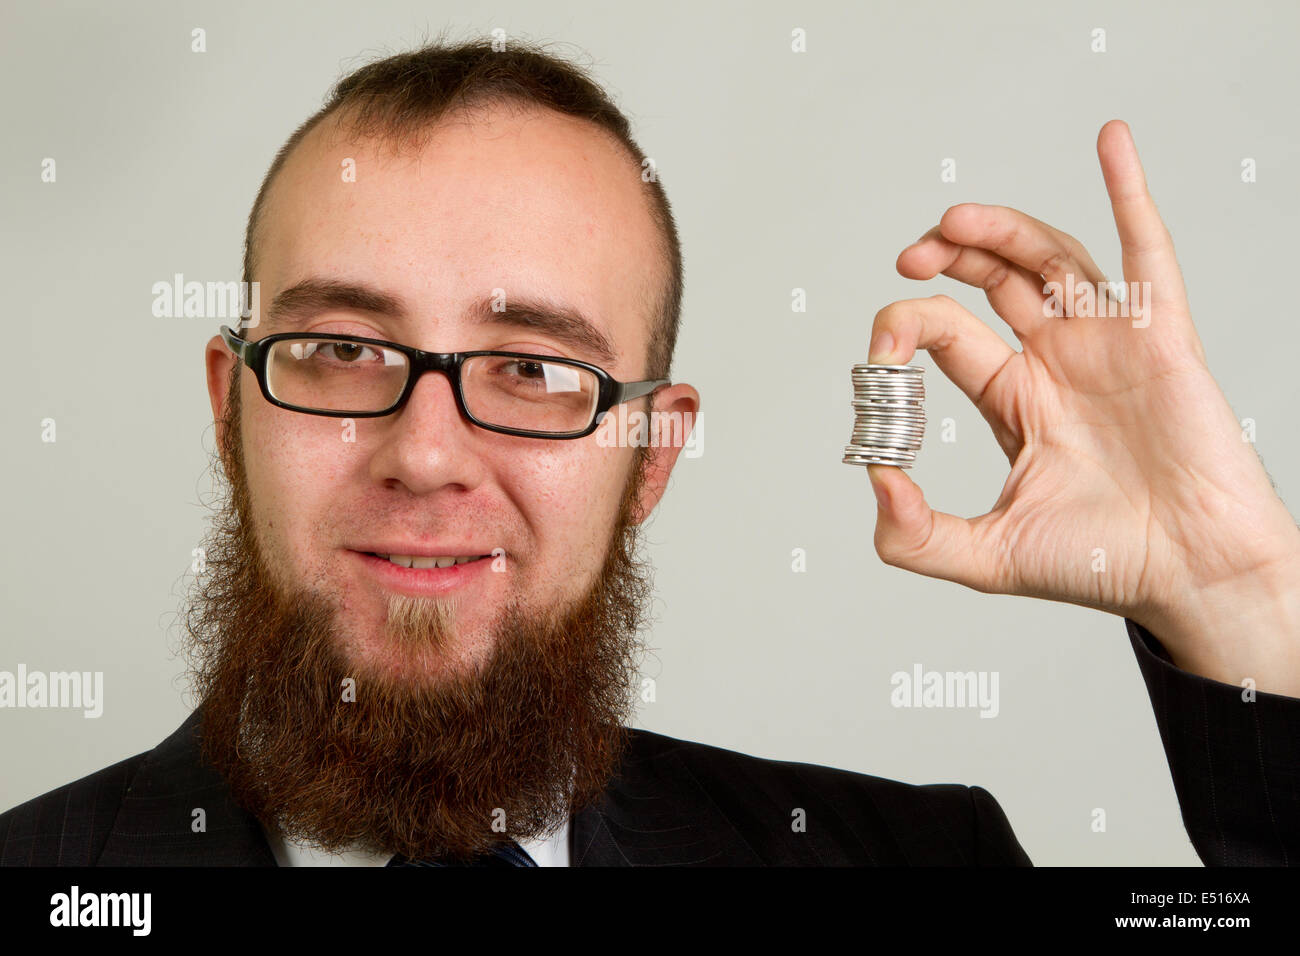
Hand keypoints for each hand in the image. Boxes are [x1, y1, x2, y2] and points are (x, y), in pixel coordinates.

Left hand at [866, 120, 1299, 692]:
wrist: (1192, 577)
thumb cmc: (1102, 564)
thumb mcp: (986, 557)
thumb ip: (914, 535)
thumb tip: (874, 480)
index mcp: (1015, 400)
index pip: (950, 333)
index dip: (906, 328)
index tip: (880, 355)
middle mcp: (1059, 361)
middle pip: (996, 279)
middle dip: (949, 255)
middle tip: (911, 252)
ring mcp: (1109, 343)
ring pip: (1052, 258)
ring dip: (1004, 230)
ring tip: (954, 220)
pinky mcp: (1160, 337)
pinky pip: (1146, 252)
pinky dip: (1129, 192)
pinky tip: (1109, 142)